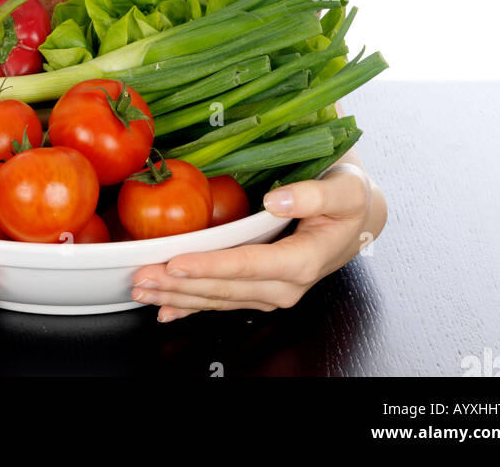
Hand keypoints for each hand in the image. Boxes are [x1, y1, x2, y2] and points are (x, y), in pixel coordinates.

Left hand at [129, 164, 383, 321]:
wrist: (357, 218)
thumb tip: (275, 200)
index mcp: (304, 259)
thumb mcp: (343, 189)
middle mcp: (286, 284)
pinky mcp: (261, 289)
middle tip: (142, 278)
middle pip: (226, 289)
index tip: (176, 263)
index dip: (210, 266)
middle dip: (181, 286)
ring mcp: (272, 291)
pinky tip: (167, 310)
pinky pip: (223, 302)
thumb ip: (313, 194)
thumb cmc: (348, 198)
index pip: (249, 266)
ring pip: (219, 300)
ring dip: (178, 297)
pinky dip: (192, 306)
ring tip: (142, 291)